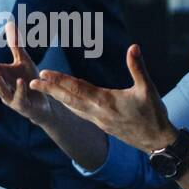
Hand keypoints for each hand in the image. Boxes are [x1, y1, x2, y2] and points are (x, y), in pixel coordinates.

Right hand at [0, 20, 58, 126]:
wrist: (42, 102)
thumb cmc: (29, 81)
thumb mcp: (22, 60)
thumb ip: (15, 45)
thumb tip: (9, 23)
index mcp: (0, 74)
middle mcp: (1, 87)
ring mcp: (10, 97)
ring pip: (0, 91)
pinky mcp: (22, 105)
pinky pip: (19, 97)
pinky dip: (19, 89)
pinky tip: (21, 81)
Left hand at [30, 44, 177, 153]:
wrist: (156, 141)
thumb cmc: (153, 114)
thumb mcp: (148, 89)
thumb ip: (138, 67)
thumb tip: (133, 47)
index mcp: (106, 101)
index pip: (77, 88)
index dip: (60, 80)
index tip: (44, 73)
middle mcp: (98, 112)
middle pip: (68, 99)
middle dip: (50, 90)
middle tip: (32, 82)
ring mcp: (98, 120)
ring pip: (72, 107)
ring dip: (57, 97)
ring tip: (43, 89)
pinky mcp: (102, 125)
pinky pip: (80, 113)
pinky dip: (69, 105)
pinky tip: (64, 102)